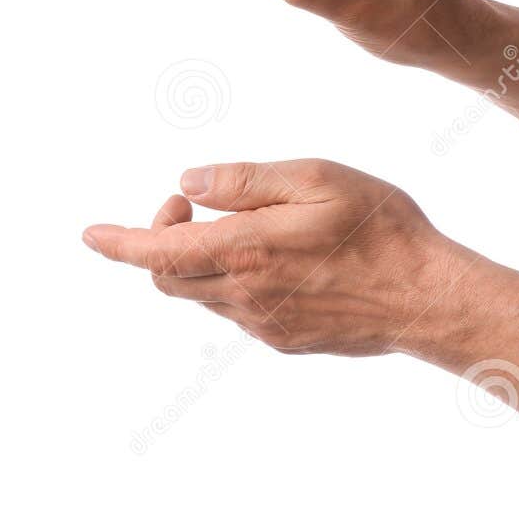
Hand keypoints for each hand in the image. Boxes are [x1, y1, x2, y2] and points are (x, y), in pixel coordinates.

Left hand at [82, 159, 518, 389]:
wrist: (427, 298)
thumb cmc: (380, 228)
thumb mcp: (316, 178)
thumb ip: (245, 181)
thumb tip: (188, 184)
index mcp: (244, 250)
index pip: (155, 251)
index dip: (117, 242)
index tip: (91, 234)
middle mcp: (242, 295)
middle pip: (167, 276)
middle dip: (160, 239)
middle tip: (189, 205)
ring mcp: (260, 324)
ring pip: (200, 294)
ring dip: (200, 260)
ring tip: (246, 226)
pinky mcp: (281, 340)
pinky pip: (236, 310)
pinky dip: (233, 281)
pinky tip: (279, 261)